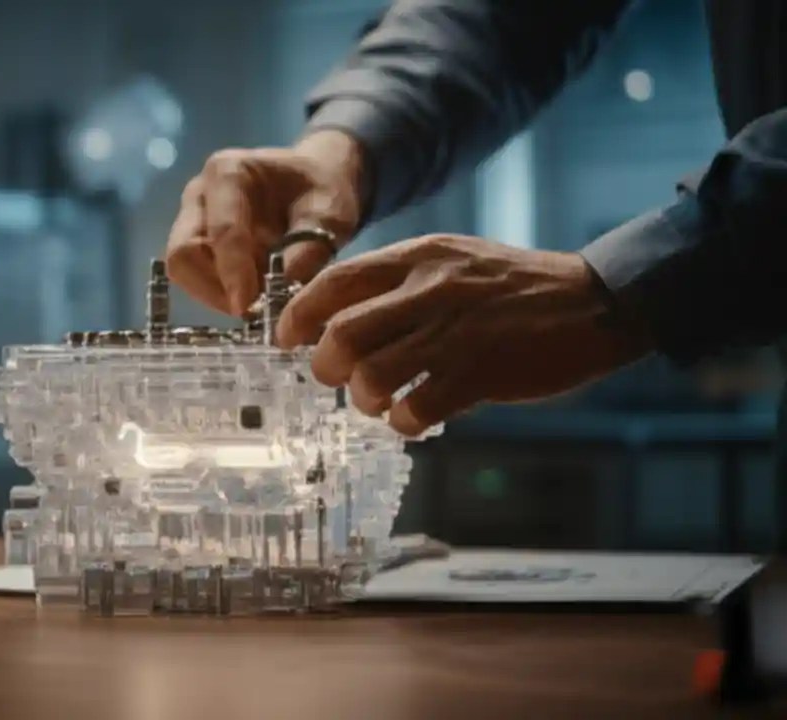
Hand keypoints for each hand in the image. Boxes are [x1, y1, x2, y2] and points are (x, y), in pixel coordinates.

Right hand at [165, 130, 364, 314]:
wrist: (319, 179)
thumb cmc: (324, 190)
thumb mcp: (330, 214)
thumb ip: (309, 249)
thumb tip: (281, 294)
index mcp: (228, 172)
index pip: (222, 231)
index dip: (233, 272)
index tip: (249, 306)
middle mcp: (200, 194)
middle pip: (183, 253)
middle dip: (214, 288)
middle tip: (254, 309)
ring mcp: (192, 218)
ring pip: (183, 268)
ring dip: (215, 293)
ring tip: (257, 301)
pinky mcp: (196, 241)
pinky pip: (194, 276)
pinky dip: (218, 292)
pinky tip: (250, 294)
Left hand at [275, 234, 653, 434]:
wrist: (596, 301)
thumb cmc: (514, 288)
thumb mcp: (452, 261)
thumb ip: (398, 280)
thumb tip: (336, 313)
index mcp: (418, 257)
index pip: (335, 282)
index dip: (298, 315)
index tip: (289, 338)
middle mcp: (430, 290)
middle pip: (342, 334)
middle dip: (326, 366)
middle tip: (337, 377)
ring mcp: (456, 333)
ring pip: (372, 375)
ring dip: (364, 398)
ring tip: (379, 401)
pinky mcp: (482, 373)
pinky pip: (416, 408)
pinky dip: (403, 421)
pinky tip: (414, 418)